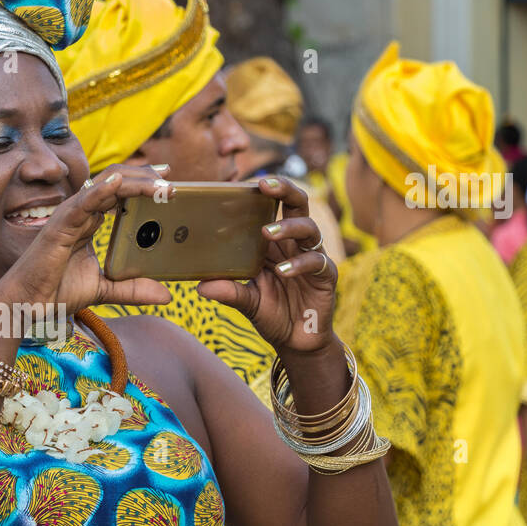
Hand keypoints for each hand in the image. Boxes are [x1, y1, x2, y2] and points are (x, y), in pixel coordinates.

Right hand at [0, 164, 172, 318]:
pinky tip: (119, 183)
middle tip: (171, 178)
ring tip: (160, 184)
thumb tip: (167, 296)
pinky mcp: (59, 226)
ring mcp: (69, 216)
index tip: (169, 182)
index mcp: (90, 222)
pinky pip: (82, 203)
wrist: (28, 306)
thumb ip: (133, 289)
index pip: (120, 193)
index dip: (142, 183)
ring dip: (134, 183)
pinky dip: (100, 191)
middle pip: (116, 182)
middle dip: (144, 176)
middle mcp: (81, 213)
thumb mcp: (104, 290)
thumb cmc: (56, 292)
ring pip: (104, 187)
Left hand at [196, 177, 335, 353]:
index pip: (271, 208)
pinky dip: (299, 264)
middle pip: (297, 204)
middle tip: (263, 185)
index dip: (261, 195)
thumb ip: (229, 292)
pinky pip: (316, 262)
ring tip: (266, 233)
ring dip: (287, 227)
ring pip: (309, 228)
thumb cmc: (271, 314)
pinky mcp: (326, 275)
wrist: (296, 341)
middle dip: (284, 189)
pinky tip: (283, 270)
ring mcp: (312, 257)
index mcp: (274, 243)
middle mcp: (294, 244)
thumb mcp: (246, 302)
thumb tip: (200, 287)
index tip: (242, 186)